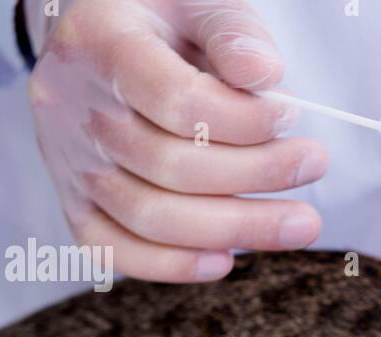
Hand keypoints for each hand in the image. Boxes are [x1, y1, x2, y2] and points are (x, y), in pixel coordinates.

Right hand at [25, 0, 326, 281]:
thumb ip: (233, 31)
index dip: (244, 119)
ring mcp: (65, 159)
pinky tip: (226, 260)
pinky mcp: (74, 200)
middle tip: (314, 165)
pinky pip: (112, 250)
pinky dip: (171, 265)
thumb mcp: (198, 1)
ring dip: (235, 228)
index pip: (174, 99)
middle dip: (257, 174)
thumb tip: (265, 74)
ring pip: (148, 216)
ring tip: (300, 223)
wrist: (99, 34)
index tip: (291, 114)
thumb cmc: (161, 21)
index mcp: (99, 44)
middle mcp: (71, 106)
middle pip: (168, 166)